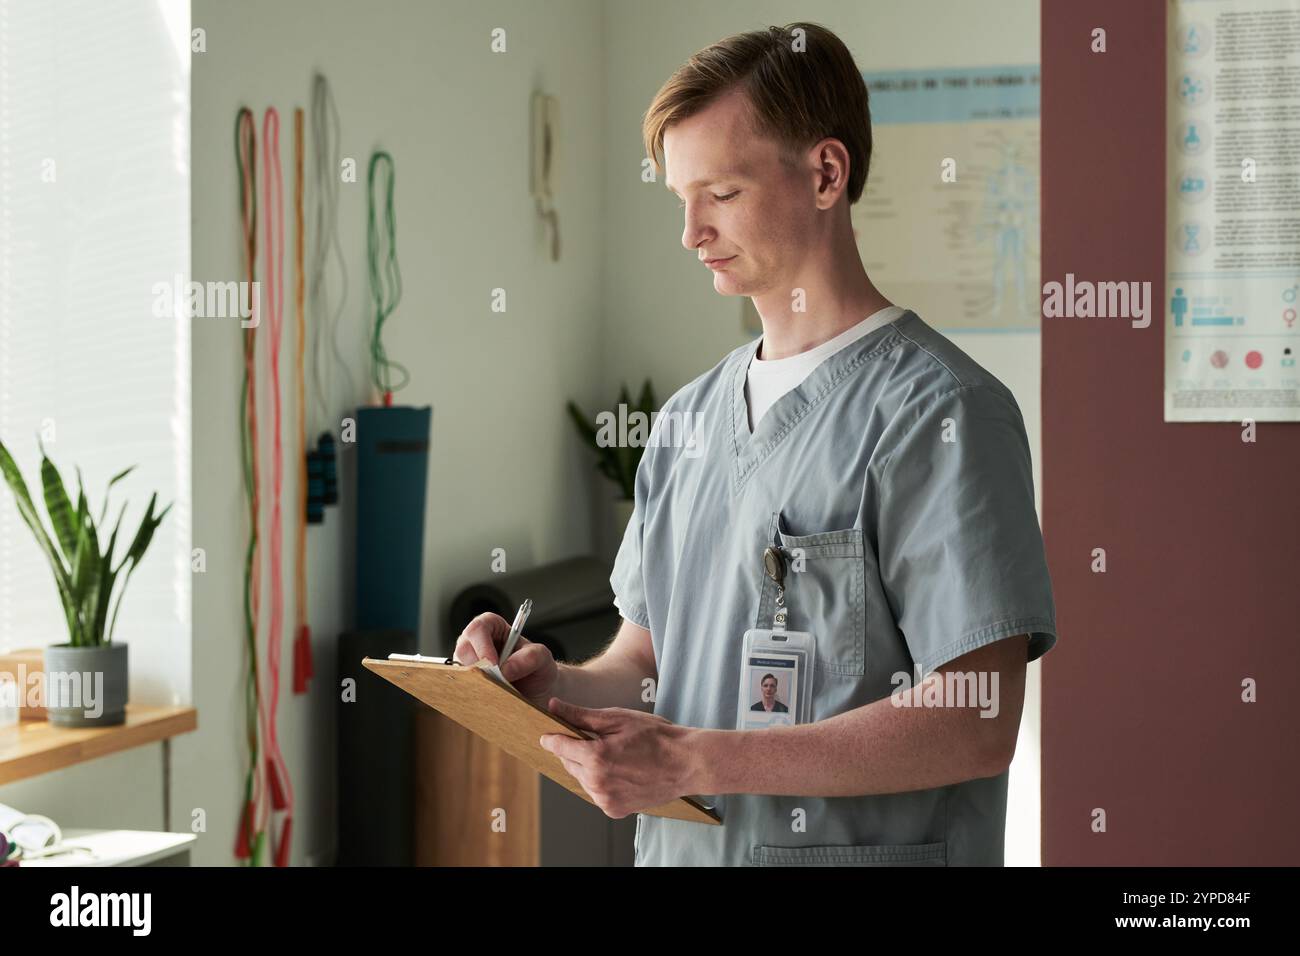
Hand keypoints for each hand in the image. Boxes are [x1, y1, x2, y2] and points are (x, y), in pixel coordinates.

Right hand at [451, 612, 557, 704]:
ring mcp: (468, 665)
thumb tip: (505, 668)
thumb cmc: (537, 669)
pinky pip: (463, 689)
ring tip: (498, 691)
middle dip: (479, 667)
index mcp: (492, 628)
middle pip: (463, 649)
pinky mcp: (467, 684)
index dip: (483, 645)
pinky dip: (476, 694)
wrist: (538, 693)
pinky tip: (491, 699)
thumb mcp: (542, 658)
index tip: (494, 665)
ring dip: (478, 683)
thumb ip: (530, 657)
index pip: (479, 628)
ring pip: (461, 671)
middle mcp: (475, 644)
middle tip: (496, 681)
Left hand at [538, 699, 698, 817]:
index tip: (546, 733)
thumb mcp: (618, 718)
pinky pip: (595, 793)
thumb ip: (582, 715)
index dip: (552, 737)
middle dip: (573, 750)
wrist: (686, 764)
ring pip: (582, 780)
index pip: (559, 747)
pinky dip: (600, 781)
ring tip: (610, 753)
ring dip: (587, 767)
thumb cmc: (656, 737)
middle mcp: (597, 783)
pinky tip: (617, 770)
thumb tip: (554, 706)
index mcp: (596, 758)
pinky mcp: (614, 810)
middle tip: (589, 739)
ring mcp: (606, 800)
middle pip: (569, 764)